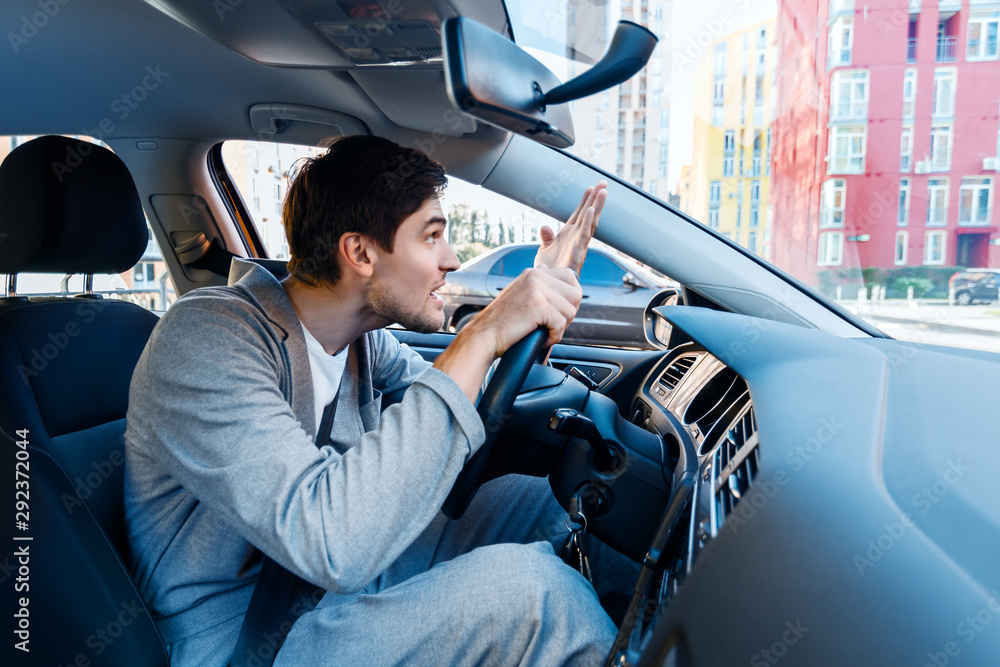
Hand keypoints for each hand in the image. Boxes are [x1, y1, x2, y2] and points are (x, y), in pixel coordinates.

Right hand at [433, 267, 581, 401]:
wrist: (483, 336)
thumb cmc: (502, 322)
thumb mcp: (520, 293)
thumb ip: (538, 284)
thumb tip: (556, 275)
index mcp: (534, 272)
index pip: (570, 277)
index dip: (570, 298)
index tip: (558, 312)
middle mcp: (536, 276)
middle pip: (576, 294)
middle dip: (568, 313)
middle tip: (552, 325)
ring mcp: (537, 289)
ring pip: (571, 311)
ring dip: (561, 327)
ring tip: (544, 332)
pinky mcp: (538, 306)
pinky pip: (561, 324)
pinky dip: (554, 336)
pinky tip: (542, 338)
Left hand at [534, 181, 607, 275]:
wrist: (549, 287)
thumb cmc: (549, 271)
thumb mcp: (544, 251)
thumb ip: (547, 238)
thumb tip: (545, 226)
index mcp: (569, 235)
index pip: (579, 214)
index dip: (585, 201)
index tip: (591, 187)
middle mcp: (576, 237)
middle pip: (588, 214)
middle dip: (596, 198)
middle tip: (604, 182)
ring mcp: (578, 244)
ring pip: (590, 222)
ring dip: (597, 206)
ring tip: (603, 191)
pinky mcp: (577, 252)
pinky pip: (584, 235)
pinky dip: (588, 222)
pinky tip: (591, 210)